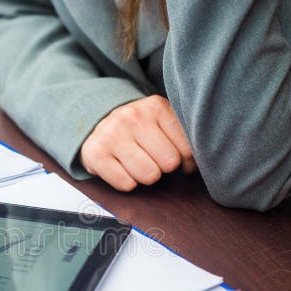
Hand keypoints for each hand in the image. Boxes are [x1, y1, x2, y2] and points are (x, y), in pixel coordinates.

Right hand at [80, 95, 195, 191]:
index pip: (187, 149)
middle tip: (151, 158)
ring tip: (136, 163)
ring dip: (145, 176)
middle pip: (169, 163)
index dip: (185, 161)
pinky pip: (126, 184)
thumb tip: (193, 166)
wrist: (97, 126)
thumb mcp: (161, 122)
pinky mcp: (96, 153)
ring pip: (149, 176)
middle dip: (163, 167)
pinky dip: (126, 182)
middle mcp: (133, 117)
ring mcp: (112, 134)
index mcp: (156, 106)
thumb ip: (182, 136)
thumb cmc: (137, 131)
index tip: (175, 158)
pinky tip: (121, 169)